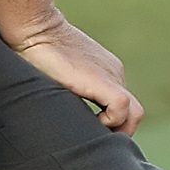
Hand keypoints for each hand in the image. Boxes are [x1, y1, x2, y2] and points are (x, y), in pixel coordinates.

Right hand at [5, 11, 143, 133]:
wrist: (35, 29)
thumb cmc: (36, 52)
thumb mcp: (59, 77)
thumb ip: (70, 92)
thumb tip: (62, 118)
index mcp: (106, 74)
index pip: (123, 106)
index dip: (112, 125)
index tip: (92, 133)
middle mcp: (114, 75)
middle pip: (132, 112)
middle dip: (118, 131)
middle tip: (96, 140)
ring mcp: (112, 77)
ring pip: (134, 113)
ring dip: (118, 130)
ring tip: (95, 133)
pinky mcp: (103, 81)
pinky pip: (123, 107)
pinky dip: (112, 121)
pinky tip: (90, 121)